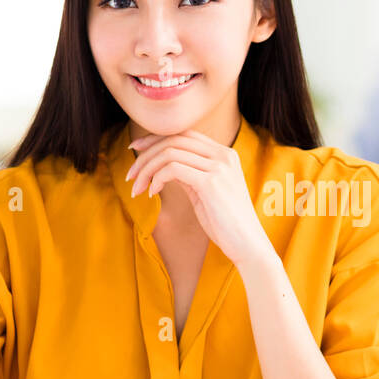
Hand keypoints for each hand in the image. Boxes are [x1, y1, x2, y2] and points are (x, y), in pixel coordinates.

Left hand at [126, 129, 274, 268]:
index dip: (155, 139)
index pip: (183, 134)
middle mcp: (223, 155)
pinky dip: (156, 179)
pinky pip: (172, 169)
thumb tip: (162, 166)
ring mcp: (218, 167)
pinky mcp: (210, 182)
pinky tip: (152, 193)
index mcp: (224, 154)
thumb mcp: (206, 190)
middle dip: (145, 154)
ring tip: (137, 189)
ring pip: (169, 153)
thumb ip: (190, 172)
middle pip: (173, 140)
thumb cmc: (225, 222)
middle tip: (130, 175)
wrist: (247, 244)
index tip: (135, 150)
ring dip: (146, 170)